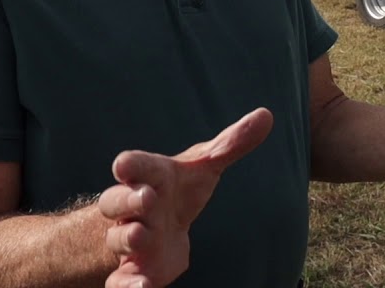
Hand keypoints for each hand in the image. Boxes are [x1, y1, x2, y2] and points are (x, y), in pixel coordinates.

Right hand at [98, 108, 273, 287]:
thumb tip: (267, 114)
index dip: (130, 165)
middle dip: (128, 199)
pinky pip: (121, 281)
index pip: (135, 166)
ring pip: (120, 239)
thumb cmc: (178, 190)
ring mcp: (130, 240)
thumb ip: (232, 144)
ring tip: (142, 236)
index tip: (124, 163)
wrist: (154, 229)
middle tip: (146, 198)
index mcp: (150, 178)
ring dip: (128, 238)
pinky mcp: (133, 271)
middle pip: (117, 200)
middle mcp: (134, 208)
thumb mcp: (205, 166)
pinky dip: (128, 286)